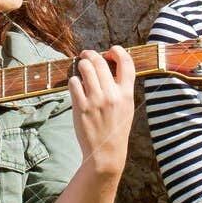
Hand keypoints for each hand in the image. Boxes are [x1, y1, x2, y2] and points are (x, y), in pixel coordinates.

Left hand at [68, 46, 135, 176]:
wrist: (106, 152)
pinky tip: (76, 86)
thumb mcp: (126, 108)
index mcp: (126, 94)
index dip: (118, 51)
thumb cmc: (115, 129)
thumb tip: (110, 66)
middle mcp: (112, 95)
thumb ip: (121, 88)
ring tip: (81, 68)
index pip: (127, 63)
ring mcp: (95, 100)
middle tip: (86, 55)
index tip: (111, 50)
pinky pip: (74, 82)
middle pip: (100, 62)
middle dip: (91, 54)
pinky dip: (74, 81)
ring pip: (85, 68)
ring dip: (81, 65)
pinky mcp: (81, 106)